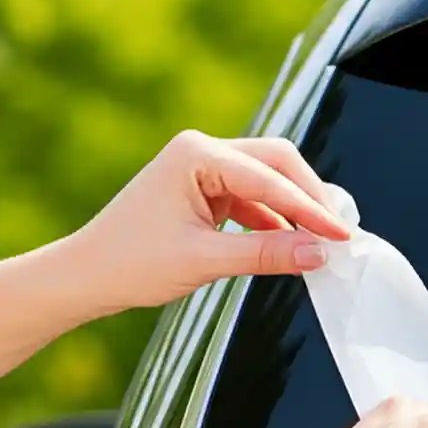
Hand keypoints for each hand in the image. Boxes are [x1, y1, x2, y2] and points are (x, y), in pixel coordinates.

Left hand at [71, 130, 350, 310]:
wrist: (85, 276)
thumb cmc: (130, 264)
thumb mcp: (205, 260)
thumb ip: (266, 254)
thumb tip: (318, 254)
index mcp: (196, 155)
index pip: (271, 178)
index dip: (310, 208)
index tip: (341, 235)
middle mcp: (202, 151)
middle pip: (278, 163)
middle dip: (309, 197)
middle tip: (338, 232)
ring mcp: (204, 168)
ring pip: (269, 180)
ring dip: (294, 210)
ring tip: (321, 242)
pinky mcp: (206, 190)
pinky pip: (255, 198)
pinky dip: (275, 221)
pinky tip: (292, 245)